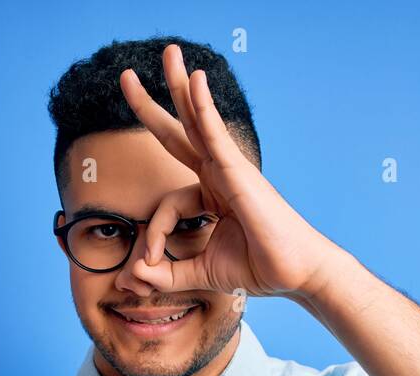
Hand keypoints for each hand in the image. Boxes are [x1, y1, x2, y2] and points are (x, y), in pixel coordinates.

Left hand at [119, 43, 340, 299]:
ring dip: (179, 86)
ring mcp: (229, 168)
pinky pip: (215, 133)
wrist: (293, 274)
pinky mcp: (239, 171)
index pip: (166, 207)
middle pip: (178, 132)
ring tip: (167, 53)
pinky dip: (204, 106)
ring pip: (196, 120)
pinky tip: (196, 78)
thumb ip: (165, 275)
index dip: (152, 236)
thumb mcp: (199, 273)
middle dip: (151, 105)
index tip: (149, 265)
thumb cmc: (257, 266)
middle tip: (126, 76)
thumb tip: (132, 278)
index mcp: (210, 194)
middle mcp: (218, 174)